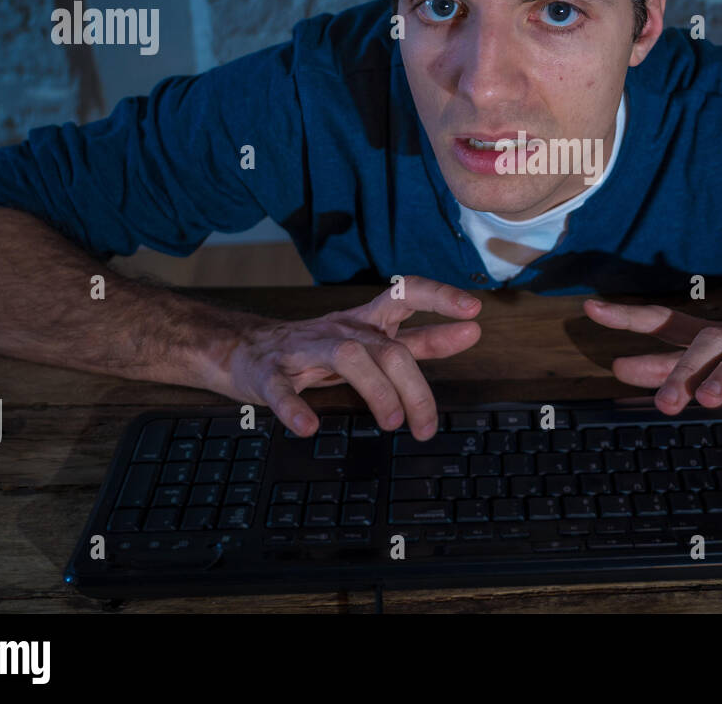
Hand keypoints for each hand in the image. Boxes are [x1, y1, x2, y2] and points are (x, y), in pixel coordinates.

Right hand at [215, 277, 481, 439]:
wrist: (247, 349)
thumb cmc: (321, 347)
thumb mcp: (376, 340)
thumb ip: (423, 339)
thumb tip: (473, 331)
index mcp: (368, 320)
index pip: (407, 295)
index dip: (440, 298)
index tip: (474, 313)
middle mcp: (343, 329)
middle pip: (388, 348)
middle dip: (414, 386)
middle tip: (426, 425)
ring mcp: (306, 349)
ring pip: (348, 358)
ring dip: (376, 391)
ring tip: (391, 422)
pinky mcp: (271, 373)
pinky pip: (283, 389)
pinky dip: (296, 408)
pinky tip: (308, 426)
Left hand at [582, 299, 721, 413]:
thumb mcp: (714, 363)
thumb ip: (671, 367)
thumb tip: (619, 367)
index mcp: (716, 338)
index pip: (666, 323)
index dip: (630, 317)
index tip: (591, 308)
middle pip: (705, 343)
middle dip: (681, 371)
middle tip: (663, 404)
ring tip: (710, 399)